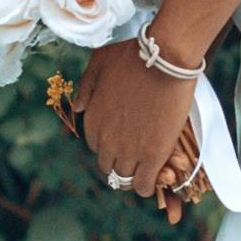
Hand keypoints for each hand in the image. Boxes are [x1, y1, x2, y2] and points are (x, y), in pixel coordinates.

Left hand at [68, 41, 207, 216]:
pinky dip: (148, 185)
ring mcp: (128, 150)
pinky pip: (144, 185)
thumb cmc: (133, 56)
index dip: (111, 144)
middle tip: (139, 154)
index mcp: (92, 121)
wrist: (163, 58)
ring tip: (149, 166)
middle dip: (121, 162)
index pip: (96, 146)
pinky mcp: (153, 155)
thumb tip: (78, 108)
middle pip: (109, 166)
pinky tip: (157, 177)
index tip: (126, 138)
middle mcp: (105, 140)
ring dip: (135, 175)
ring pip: (125, 178)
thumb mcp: (99, 63)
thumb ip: (86, 86)